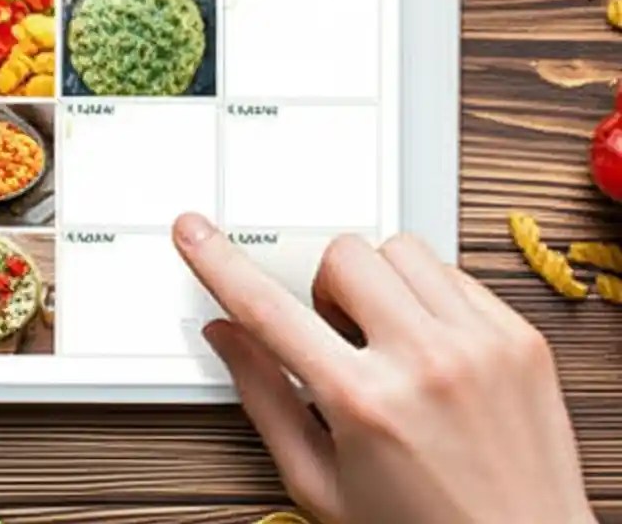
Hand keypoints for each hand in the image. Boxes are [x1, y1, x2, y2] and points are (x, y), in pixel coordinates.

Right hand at [172, 213, 594, 523]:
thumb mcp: (319, 482)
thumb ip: (265, 399)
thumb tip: (226, 336)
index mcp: (364, 404)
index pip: (270, 311)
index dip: (220, 264)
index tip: (194, 232)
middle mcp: (427, 363)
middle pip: (344, 256)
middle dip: (325, 287)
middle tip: (338, 335)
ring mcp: (481, 345)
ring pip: (402, 249)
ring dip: (380, 282)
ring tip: (389, 338)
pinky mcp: (521, 338)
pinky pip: (456, 271)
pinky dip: (430, 295)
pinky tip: (430, 344)